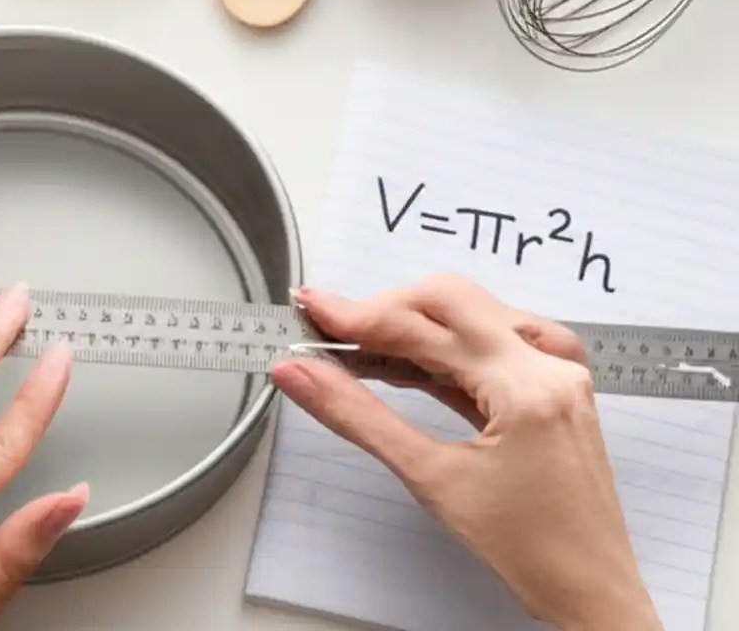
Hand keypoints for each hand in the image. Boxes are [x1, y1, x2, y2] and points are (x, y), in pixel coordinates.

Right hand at [273, 275, 660, 630]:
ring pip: (475, 317)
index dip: (357, 315)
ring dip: (416, 326)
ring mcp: (559, 375)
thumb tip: (303, 375)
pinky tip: (411, 363)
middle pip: (454, 303)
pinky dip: (446, 348)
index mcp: (528, 388)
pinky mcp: (554, 388)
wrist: (590, 590)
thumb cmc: (528, 549)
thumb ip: (358, 417)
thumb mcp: (430, 478)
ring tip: (363, 350)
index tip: (312, 309)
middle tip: (330, 327)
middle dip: (386, 310)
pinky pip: (495, 345)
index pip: (425, 328)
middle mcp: (551, 368)